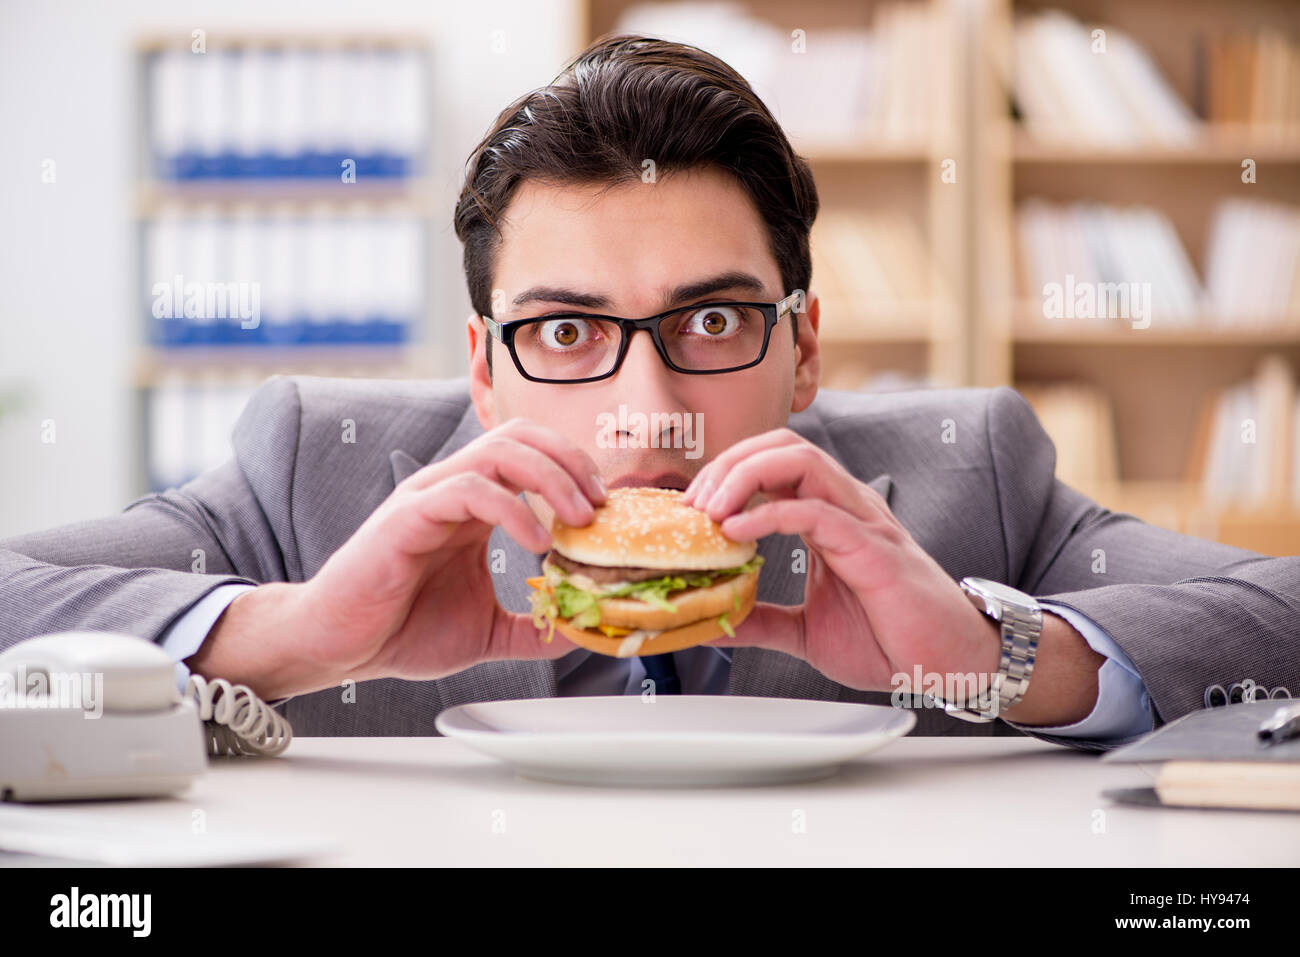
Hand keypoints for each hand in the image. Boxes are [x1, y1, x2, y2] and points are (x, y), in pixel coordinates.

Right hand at [197, 419, 604, 698]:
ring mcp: (428, 498)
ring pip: (499, 453)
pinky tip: (536, 541)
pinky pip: (467, 490)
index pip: (531, 452)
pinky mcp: (406, 518)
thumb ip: (533, 625)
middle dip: (571, 462)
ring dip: (551, 478)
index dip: (575, 469)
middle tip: (601, 507)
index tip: (606, 509)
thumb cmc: (402, 630)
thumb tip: (583, 630)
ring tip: (578, 519)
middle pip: (521, 438)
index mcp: (473, 504)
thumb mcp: (488, 630)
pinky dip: (512, 509)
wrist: (339, 647)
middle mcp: (452, 489)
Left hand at [682, 428, 1001, 695]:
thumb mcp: (805, 631)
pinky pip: (817, 510)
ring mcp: (862, 521)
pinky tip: (738, 532)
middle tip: (691, 505)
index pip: (773, 463)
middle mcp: (846, 506)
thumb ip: (761, 617)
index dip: (725, 474)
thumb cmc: (891, 639)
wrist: (948, 664)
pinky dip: (770, 513)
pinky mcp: (873, 548)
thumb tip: (712, 618)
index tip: (689, 510)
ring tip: (708, 510)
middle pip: (781, 446)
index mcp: (830, 515)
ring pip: (800, 461)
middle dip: (727, 464)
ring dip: (744, 476)